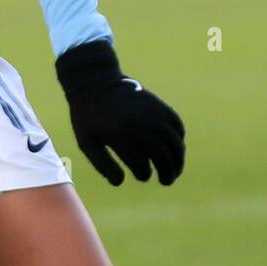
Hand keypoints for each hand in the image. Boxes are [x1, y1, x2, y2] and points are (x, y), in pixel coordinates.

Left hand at [56, 39, 184, 186]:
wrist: (96, 83)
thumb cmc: (88, 117)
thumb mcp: (87, 142)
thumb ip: (102, 164)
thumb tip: (120, 182)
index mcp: (120, 135)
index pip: (141, 164)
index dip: (144, 174)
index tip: (143, 176)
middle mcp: (140, 125)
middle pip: (163, 156)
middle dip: (167, 172)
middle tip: (166, 181)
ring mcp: (153, 114)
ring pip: (175, 143)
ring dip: (178, 160)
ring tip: (175, 171)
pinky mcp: (160, 106)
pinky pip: (177, 126)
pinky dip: (179, 140)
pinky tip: (175, 149)